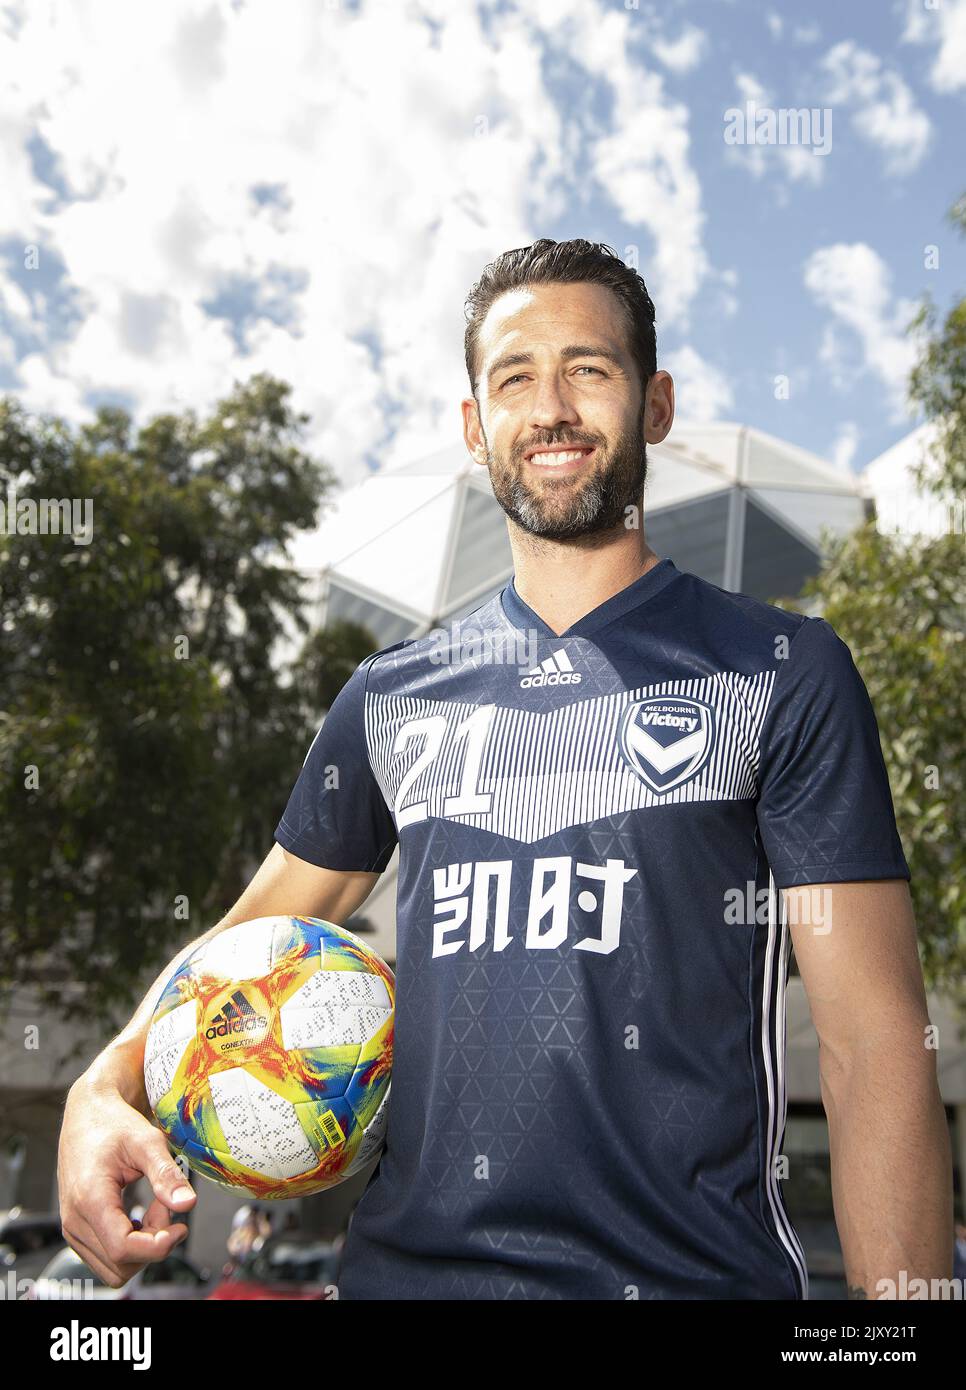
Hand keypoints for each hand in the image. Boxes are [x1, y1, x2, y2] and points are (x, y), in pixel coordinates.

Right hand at [57, 1069, 196, 1287]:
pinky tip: (142, 1214)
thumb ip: (166, 1174)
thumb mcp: (147, 1141)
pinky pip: (106, 1258)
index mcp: (90, 1199)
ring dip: (142, 1247)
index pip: (123, 1250)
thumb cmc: (115, 1124)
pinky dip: (131, 1245)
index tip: (181, 1225)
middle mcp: (75, 1220)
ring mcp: (73, 1228)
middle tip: (165, 1207)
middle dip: (152, 1245)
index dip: (158, 1246)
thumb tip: (188, 1203)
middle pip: (121, 1265)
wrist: (88, 1114)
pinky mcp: (78, 1229)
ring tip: (155, 1208)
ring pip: (114, 1269)